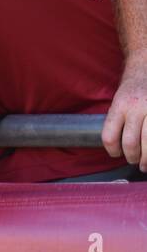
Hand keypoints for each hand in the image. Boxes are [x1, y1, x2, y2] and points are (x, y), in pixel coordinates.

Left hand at [102, 54, 146, 169]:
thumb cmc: (134, 88)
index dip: (112, 150)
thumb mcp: (120, 100)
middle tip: (134, 161)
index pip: (109, 136)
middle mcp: (137, 108)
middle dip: (132, 157)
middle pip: (130, 143)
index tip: (115, 154)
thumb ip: (118, 120)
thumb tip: (118, 146)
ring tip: (146, 163)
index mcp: (120, 105)